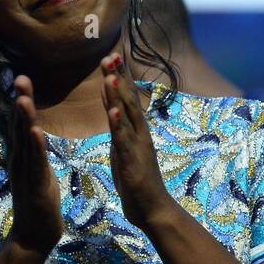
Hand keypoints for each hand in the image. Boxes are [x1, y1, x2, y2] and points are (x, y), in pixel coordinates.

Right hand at [7, 75, 63, 255]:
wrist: (34, 237)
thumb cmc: (40, 203)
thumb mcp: (39, 171)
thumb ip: (34, 153)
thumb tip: (33, 133)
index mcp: (24, 157)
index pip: (22, 124)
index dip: (22, 100)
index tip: (23, 78)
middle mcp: (21, 162)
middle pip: (20, 127)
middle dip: (21, 101)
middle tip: (20, 77)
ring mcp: (26, 174)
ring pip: (25, 142)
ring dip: (24, 120)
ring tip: (24, 98)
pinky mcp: (36, 187)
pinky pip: (36, 164)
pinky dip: (36, 147)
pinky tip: (36, 132)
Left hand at [100, 53, 176, 231]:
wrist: (153, 209)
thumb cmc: (138, 182)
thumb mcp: (125, 150)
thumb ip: (119, 129)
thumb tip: (112, 107)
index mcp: (136, 131)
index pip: (127, 99)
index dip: (119, 78)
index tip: (111, 56)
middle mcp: (140, 134)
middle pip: (128, 100)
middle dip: (119, 78)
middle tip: (111, 54)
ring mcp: (137, 146)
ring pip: (126, 116)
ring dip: (118, 95)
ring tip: (110, 75)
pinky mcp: (132, 160)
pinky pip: (124, 139)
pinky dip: (119, 123)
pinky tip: (113, 110)